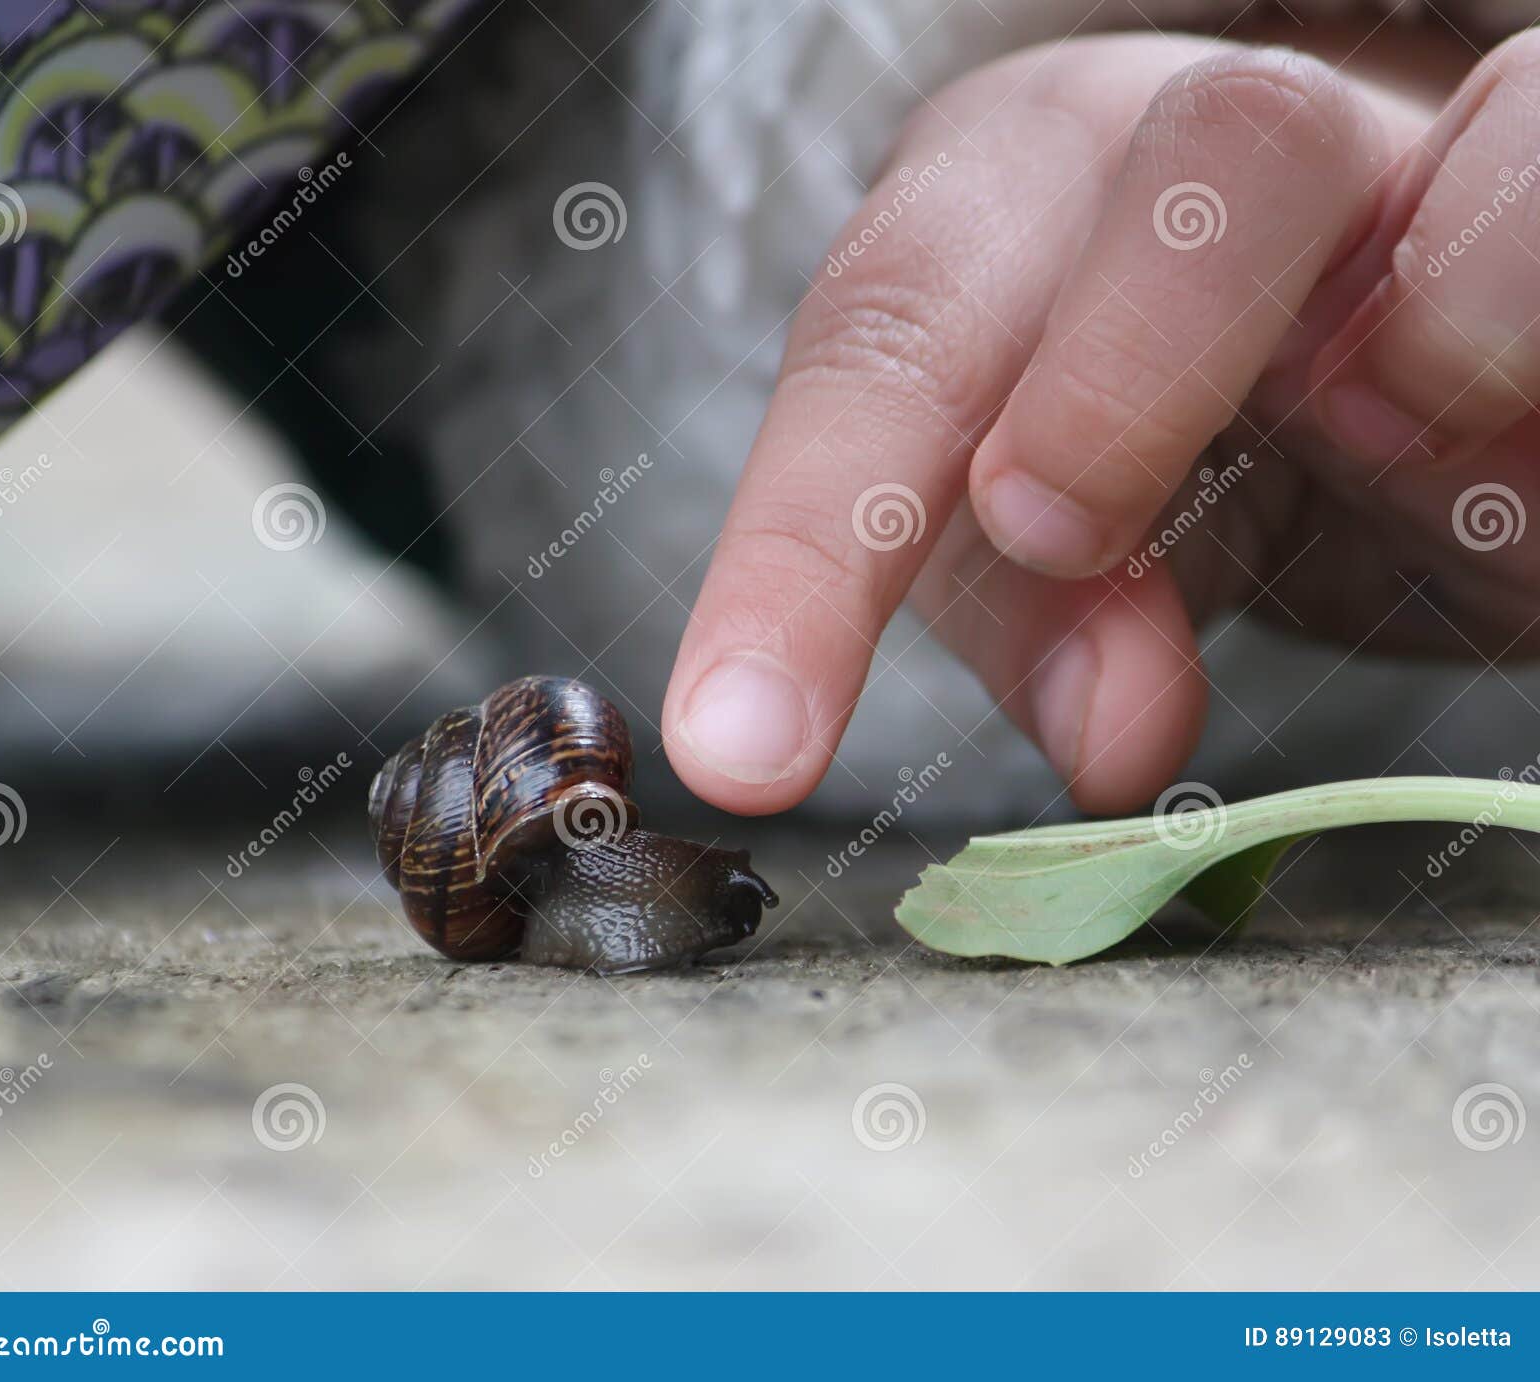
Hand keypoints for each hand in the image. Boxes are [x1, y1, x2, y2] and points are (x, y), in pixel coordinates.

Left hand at [662, 28, 1539, 815]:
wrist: (1393, 354)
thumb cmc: (1176, 437)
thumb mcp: (1063, 545)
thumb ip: (1052, 625)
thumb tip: (1117, 741)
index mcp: (1014, 222)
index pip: (888, 350)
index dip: (805, 551)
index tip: (747, 743)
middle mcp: (1185, 154)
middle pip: (1141, 172)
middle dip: (1102, 371)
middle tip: (1052, 529)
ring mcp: (1375, 157)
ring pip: (1303, 143)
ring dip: (1314, 315)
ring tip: (1383, 441)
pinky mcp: (1519, 201)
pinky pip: (1538, 180)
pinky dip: (1507, 298)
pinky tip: (1486, 430)